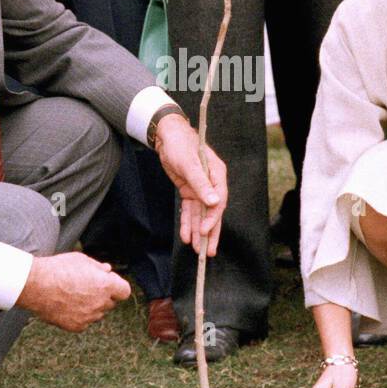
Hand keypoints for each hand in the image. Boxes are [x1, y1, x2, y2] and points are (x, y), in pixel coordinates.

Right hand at [16, 251, 130, 332]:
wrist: (35, 286)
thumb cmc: (58, 269)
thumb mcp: (81, 260)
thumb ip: (98, 267)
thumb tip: (107, 270)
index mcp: (106, 285)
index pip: (125, 291)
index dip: (117, 287)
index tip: (108, 283)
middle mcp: (101, 303)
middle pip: (110, 303)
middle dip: (103, 296)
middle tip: (86, 287)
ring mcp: (89, 317)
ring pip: (97, 313)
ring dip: (91, 306)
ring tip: (73, 295)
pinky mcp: (77, 326)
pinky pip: (84, 322)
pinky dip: (79, 315)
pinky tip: (67, 305)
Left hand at [153, 112, 226, 255]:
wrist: (167, 136)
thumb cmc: (180, 145)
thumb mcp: (189, 164)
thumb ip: (201, 184)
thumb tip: (215, 203)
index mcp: (217, 175)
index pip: (218, 201)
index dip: (212, 218)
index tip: (204, 231)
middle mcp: (211, 183)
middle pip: (212, 212)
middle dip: (210, 232)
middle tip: (208, 251)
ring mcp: (200, 188)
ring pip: (200, 214)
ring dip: (197, 230)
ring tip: (195, 248)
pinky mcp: (189, 190)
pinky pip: (190, 210)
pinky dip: (188, 222)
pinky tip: (186, 235)